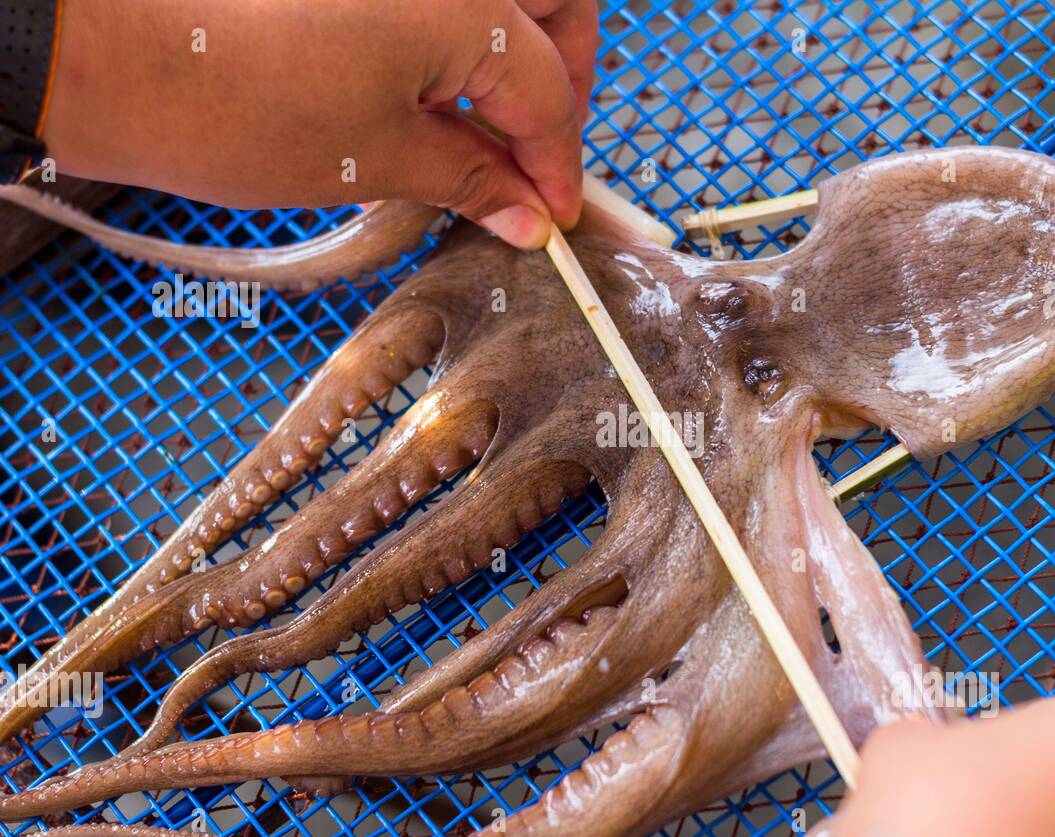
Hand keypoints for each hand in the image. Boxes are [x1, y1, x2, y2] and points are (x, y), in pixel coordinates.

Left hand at [41, 0, 596, 247]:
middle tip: (538, 153)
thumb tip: (529, 214)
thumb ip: (472, 179)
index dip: (559, 162)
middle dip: (563, 77)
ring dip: (511, 57)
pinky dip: (459, 41)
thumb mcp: (376, 159)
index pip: (548, 89)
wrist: (109, 53)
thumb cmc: (233, 103)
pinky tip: (438, 101)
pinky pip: (444, 0)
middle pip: (554, 4)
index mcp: (466, 2)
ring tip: (486, 138)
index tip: (554, 213)